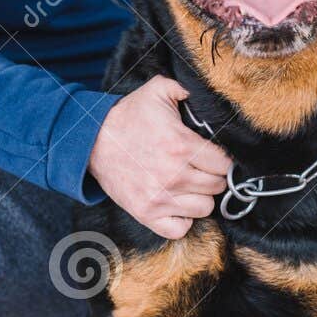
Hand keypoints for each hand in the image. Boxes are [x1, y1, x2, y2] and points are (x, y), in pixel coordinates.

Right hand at [87, 76, 231, 238]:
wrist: (92, 141)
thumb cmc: (128, 117)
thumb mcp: (157, 90)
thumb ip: (186, 87)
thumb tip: (207, 91)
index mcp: (181, 145)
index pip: (225, 164)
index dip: (223, 159)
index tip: (214, 156)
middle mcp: (174, 175)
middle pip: (218, 186)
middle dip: (213, 176)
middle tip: (200, 168)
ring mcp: (160, 198)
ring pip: (204, 208)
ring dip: (200, 196)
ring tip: (189, 184)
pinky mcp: (146, 214)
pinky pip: (180, 228)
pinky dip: (183, 219)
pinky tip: (178, 203)